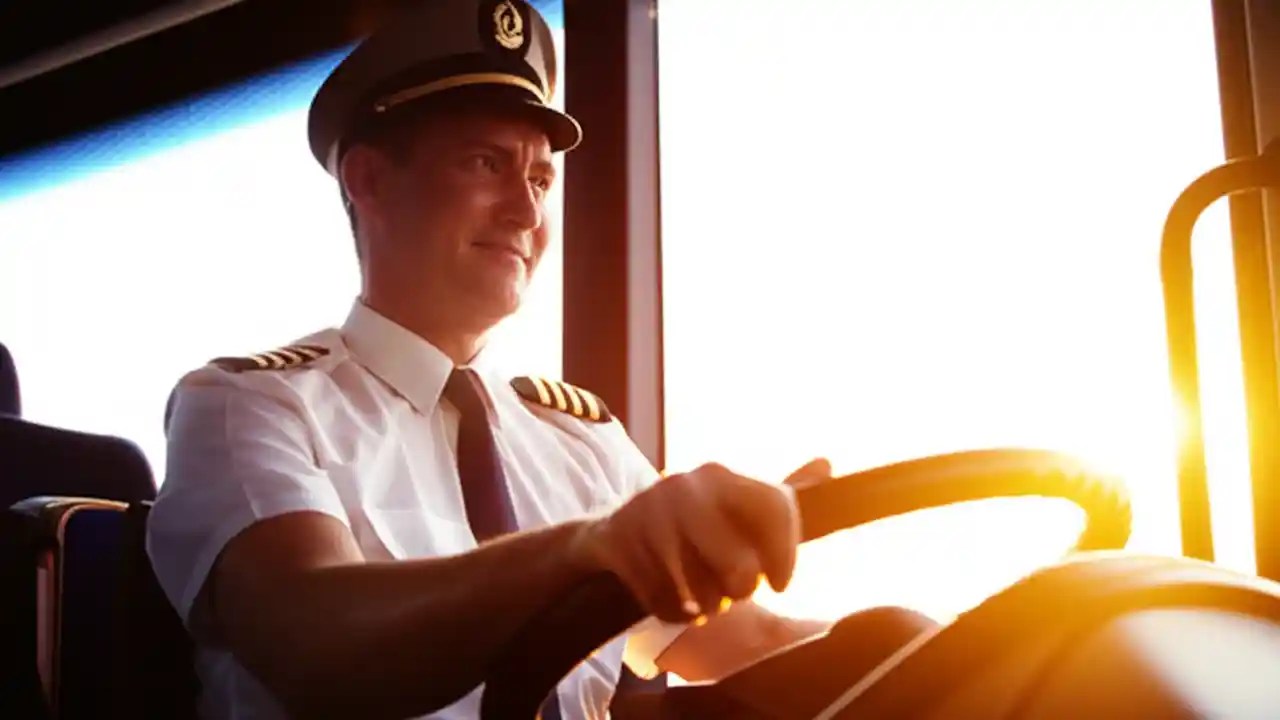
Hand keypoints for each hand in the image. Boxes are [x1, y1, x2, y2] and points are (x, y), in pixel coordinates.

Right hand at [572, 459, 826, 623]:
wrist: (610, 533)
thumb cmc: (689, 528)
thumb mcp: (732, 505)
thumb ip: (781, 492)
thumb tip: (827, 464)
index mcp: (721, 476)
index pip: (776, 509)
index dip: (786, 556)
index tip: (780, 585)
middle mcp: (686, 487)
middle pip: (740, 569)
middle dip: (739, 594)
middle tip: (730, 592)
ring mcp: (650, 514)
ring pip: (700, 594)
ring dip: (704, 608)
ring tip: (700, 600)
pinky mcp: (620, 543)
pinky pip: (662, 602)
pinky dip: (672, 613)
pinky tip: (671, 602)